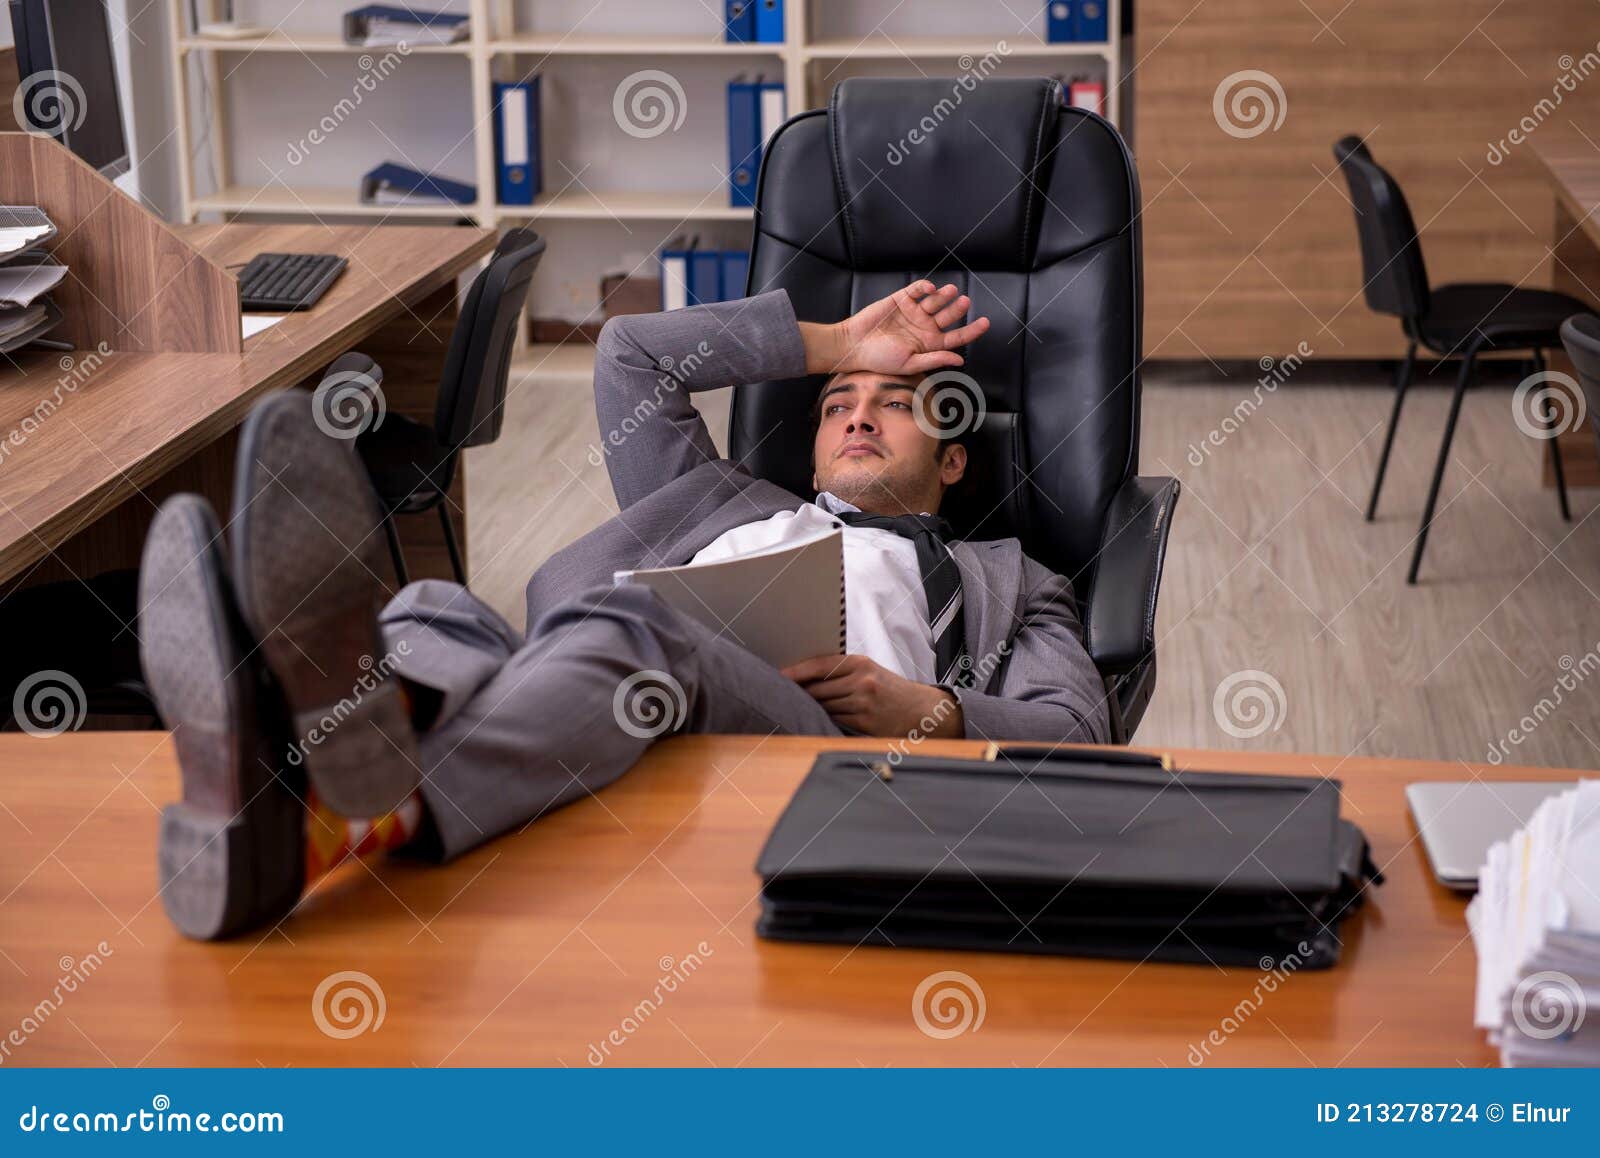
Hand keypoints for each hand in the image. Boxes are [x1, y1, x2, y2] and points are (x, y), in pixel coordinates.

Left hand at [782, 653, 963, 738]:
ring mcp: (864, 702)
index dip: (797, 671)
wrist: (922, 711)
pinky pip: (835, 720)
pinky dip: (825, 720)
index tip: (779, 675)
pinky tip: (819, 720)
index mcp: (860, 663)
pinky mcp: (865, 723)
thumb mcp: (869, 672)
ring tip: (798, 708)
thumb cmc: (889, 690)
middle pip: (818, 688)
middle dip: (801, 692)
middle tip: (781, 694)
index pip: (820, 664)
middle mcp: (862, 681)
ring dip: (812, 708)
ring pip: (824, 705)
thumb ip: (841, 673)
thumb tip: (803, 679)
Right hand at [799, 282, 989, 376]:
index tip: (986, 323)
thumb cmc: (879, 359)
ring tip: (951, 292)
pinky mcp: (901, 299)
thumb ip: (935, 359)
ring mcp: (913, 313)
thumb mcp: (910, 363)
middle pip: (948, 316)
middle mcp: (924, 328)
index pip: (956, 337)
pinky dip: (925, 287)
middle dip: (957, 309)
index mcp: (929, 345)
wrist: (854, 345)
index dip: (972, 330)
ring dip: (944, 296)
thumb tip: (960, 360)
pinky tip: (930, 289)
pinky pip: (918, 290)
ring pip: (935, 301)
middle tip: (964, 303)